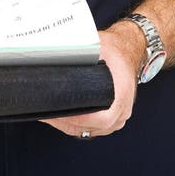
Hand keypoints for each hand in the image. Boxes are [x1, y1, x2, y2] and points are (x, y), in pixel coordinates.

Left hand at [39, 22, 143, 138]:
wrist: (128, 51)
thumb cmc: (114, 49)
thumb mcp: (98, 45)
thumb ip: (81, 52)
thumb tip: (58, 54)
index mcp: (122, 92)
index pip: (102, 118)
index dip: (79, 119)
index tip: (61, 112)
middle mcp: (122, 109)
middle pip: (92, 127)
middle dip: (66, 121)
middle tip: (46, 112)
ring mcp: (118, 117)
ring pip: (90, 130)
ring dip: (69, 125)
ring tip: (49, 114)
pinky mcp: (113, 119)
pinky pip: (92, 129)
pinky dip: (77, 125)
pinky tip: (61, 116)